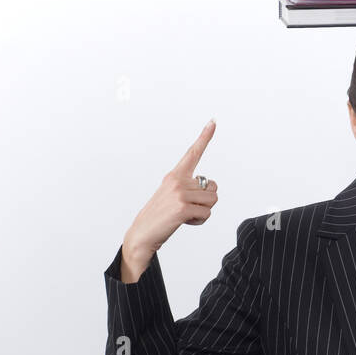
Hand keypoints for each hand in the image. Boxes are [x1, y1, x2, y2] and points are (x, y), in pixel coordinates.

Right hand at [123, 120, 219, 263]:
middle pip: (213, 188)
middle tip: (187, 208)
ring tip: (184, 215)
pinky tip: (184, 222)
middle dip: (205, 201)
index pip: (193, 153)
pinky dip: (199, 221)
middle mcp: (178, 181)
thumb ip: (189, 187)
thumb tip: (210, 188)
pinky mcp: (183, 208)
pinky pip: (206, 213)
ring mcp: (180, 193)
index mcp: (174, 175)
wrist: (142, 233)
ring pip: (212, 201)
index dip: (205, 137)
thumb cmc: (159, 216)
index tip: (213, 121)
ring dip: (202, 212)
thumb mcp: (171, 195)